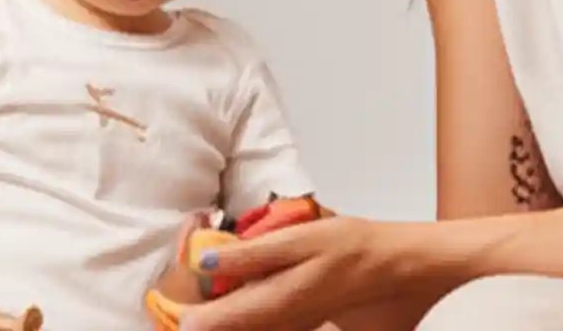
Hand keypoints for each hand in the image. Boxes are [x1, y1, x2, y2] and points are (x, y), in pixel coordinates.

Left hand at [180, 216, 406, 330]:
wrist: (395, 269)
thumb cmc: (350, 249)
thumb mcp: (299, 240)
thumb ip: (250, 252)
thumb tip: (203, 260)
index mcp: (266, 305)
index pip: (202, 325)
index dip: (180, 312)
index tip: (167, 293)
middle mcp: (272, 326)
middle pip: (219, 328)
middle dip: (196, 310)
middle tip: (186, 284)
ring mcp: (285, 328)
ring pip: (240, 327)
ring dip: (221, 309)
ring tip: (208, 286)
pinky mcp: (296, 324)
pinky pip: (259, 324)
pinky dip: (243, 310)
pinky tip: (243, 290)